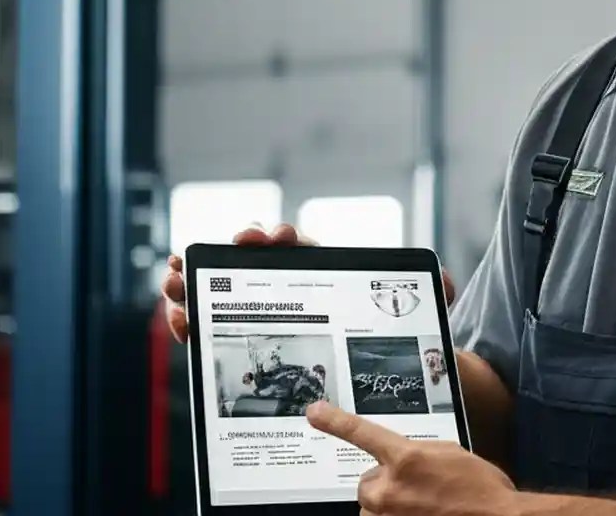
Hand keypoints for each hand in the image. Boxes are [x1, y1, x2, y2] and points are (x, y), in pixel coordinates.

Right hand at [161, 223, 456, 342]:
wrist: (395, 378)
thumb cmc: (401, 339)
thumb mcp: (420, 316)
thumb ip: (433, 292)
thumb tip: (443, 277)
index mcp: (326, 272)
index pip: (300, 247)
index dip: (280, 238)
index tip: (270, 239)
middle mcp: (293, 288)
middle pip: (252, 264)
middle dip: (224, 256)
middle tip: (201, 257)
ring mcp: (271, 313)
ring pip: (227, 293)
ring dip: (196, 286)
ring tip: (173, 284)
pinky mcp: (256, 343)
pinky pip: (220, 329)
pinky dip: (197, 321)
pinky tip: (181, 324)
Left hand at [306, 401, 517, 515]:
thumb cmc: (481, 486)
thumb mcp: (450, 453)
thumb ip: (416, 454)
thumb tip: (400, 461)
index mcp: (407, 457)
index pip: (362, 434)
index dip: (336, 422)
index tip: (315, 412)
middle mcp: (390, 487)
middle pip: (368, 482)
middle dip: (385, 483)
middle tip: (417, 487)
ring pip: (373, 506)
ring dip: (389, 505)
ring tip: (423, 505)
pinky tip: (422, 513)